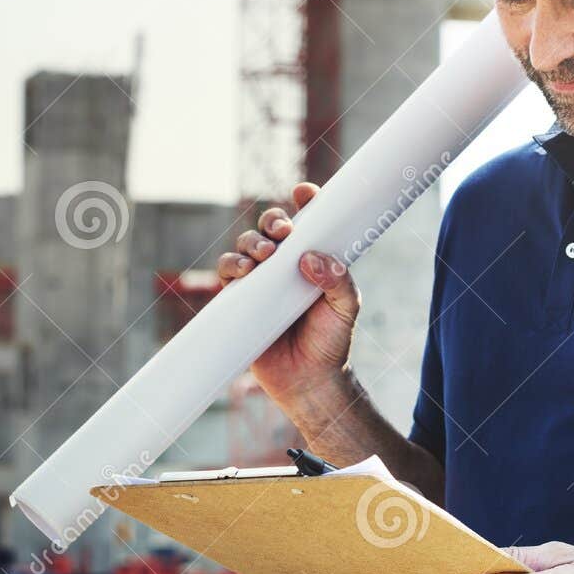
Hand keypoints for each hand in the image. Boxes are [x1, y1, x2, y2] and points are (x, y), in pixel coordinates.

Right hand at [215, 182, 360, 411]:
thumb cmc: (331, 342)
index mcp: (312, 260)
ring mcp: (259, 282)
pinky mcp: (238, 300)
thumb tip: (312, 257)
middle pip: (269, 227)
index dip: (305, 201)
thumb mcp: (346, 308)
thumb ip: (338, 281)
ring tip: (264, 256)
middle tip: (283, 231)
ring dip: (252, 242)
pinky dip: (232, 265)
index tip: (305, 192)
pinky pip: (227, 273)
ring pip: (246, 246)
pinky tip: (244, 271)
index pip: (307, 222)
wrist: (308, 382)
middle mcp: (283, 266)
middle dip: (273, 221)